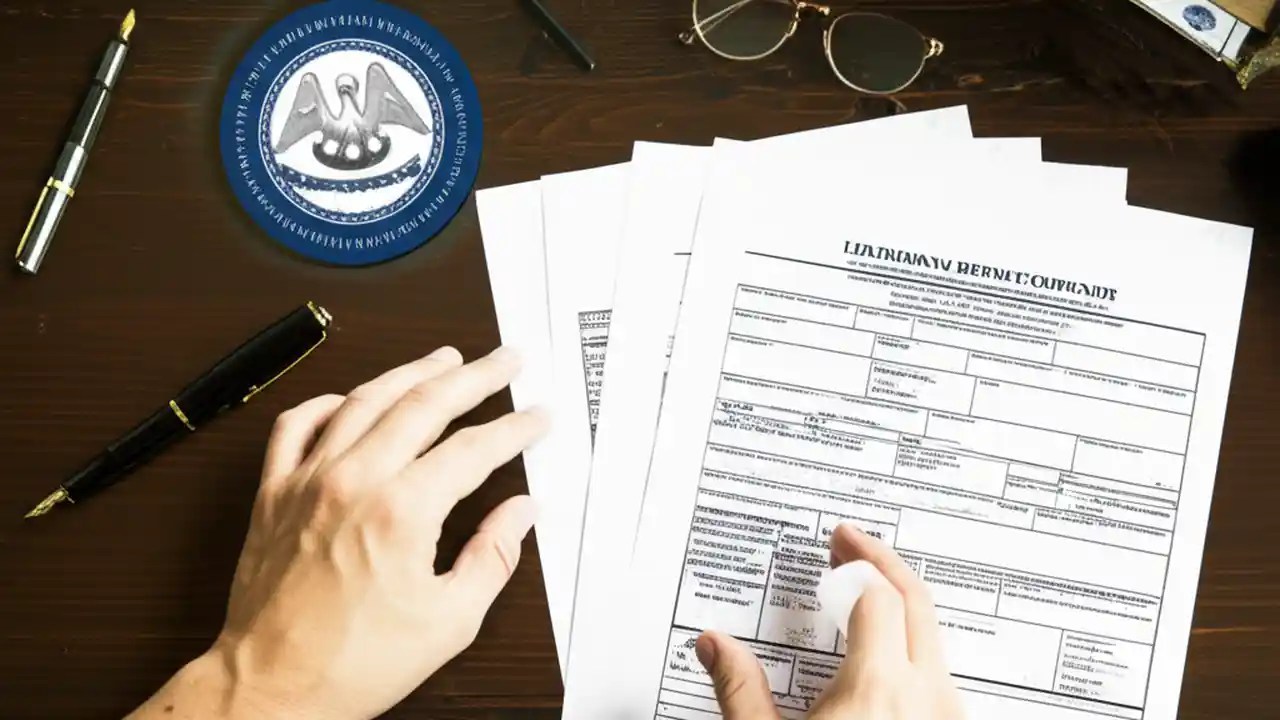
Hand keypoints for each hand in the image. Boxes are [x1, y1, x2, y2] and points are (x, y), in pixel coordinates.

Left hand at [127, 346, 546, 719]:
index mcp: (401, 512)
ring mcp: (308, 481)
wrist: (271, 688)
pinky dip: (327, 403)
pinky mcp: (274, 493)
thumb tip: (520, 514)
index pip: (474, 448)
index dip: (513, 428)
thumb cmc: (351, 664)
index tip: (535, 419)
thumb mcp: (449, 621)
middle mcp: (353, 482)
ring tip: (443, 358)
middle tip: (504, 360)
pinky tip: (352, 398)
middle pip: (424, 404)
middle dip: (473, 376)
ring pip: (364, 400)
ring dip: (410, 372)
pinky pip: (296, 425)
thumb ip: (492, 557)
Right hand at [696, 524, 964, 719]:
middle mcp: (926, 699)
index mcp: (877, 690)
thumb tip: (715, 647)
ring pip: (934, 637)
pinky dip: (912, 645)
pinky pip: (940, 673)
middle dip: (884, 565)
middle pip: (917, 603)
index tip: (840, 545)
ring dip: (901, 606)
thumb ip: (741, 690)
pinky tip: (888, 651)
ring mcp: (947, 717)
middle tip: (854, 545)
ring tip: (867, 595)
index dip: (858, 561)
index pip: (878, 596)